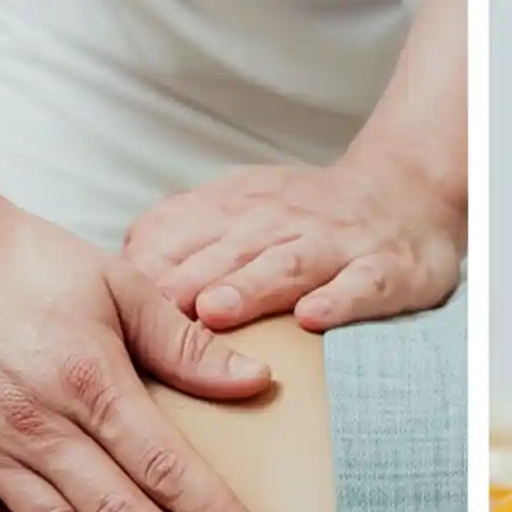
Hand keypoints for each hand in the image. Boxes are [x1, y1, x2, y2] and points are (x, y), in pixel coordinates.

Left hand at [122, 160, 464, 330]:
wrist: (407, 190)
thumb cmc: (309, 217)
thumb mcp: (239, 211)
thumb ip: (181, 237)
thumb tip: (115, 278)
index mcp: (236, 209)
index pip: (177, 238)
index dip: (141, 276)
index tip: (104, 315)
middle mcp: (281, 222)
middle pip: (223, 255)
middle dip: (182, 284)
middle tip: (143, 320)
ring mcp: (335, 244)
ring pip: (287, 265)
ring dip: (249, 288)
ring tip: (214, 312)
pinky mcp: (386, 268)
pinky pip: (362, 284)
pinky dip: (339, 301)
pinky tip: (313, 320)